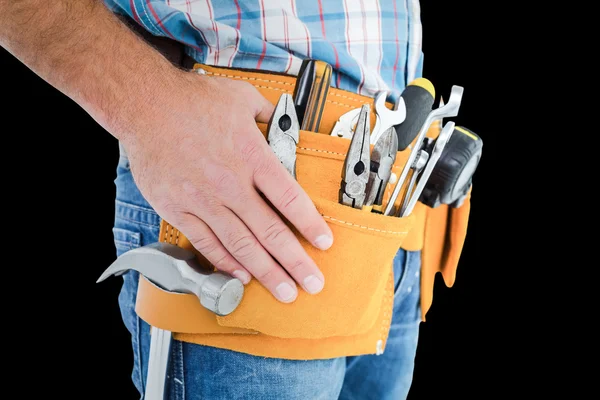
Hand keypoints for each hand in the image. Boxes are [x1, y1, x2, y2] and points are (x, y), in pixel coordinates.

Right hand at [118, 71, 332, 302]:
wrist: (145, 105)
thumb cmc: (193, 100)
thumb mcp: (242, 98)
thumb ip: (269, 116)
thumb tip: (287, 124)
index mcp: (252, 157)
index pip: (290, 200)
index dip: (311, 225)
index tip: (324, 243)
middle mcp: (231, 184)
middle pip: (271, 231)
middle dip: (296, 262)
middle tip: (312, 283)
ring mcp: (204, 200)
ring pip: (241, 245)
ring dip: (266, 272)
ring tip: (285, 291)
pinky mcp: (179, 209)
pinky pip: (206, 243)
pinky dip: (226, 262)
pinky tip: (242, 276)